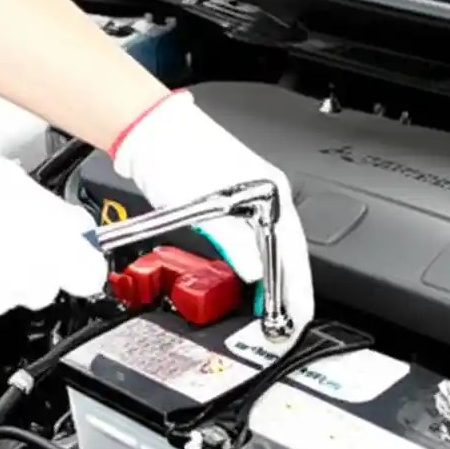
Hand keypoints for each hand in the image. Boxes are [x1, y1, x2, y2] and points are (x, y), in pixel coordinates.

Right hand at [0, 97, 107, 333]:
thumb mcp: (6, 175)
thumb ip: (50, 210)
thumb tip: (73, 226)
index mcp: (43, 241)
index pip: (87, 274)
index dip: (78, 263)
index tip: (70, 257)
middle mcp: (16, 278)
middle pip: (42, 288)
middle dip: (29, 267)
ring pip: (1, 300)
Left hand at [110, 90, 314, 342]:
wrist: (152, 129)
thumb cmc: (177, 155)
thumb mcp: (207, 209)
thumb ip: (236, 244)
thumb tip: (257, 274)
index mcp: (270, 192)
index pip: (291, 250)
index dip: (295, 287)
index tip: (298, 314)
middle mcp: (267, 192)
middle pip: (288, 250)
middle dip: (290, 288)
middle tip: (290, 319)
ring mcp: (252, 194)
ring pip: (272, 245)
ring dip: (274, 277)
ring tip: (273, 305)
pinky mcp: (233, 198)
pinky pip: (256, 237)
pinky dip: (258, 261)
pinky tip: (253, 275)